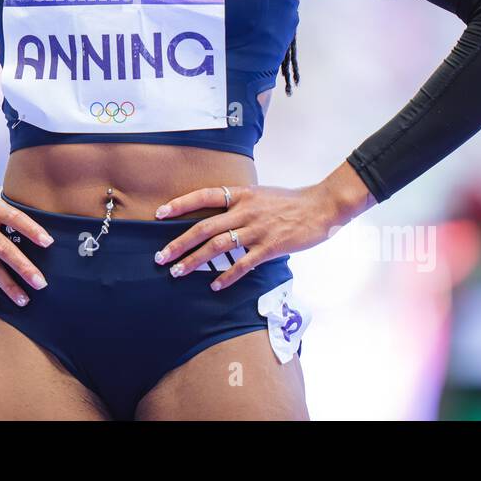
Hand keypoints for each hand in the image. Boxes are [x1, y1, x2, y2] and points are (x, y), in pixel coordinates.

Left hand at [153, 181, 355, 291]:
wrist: (321, 206)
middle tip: (161, 257)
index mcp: (241, 194)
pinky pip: (243, 264)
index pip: (203, 196)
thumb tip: (214, 215)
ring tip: (178, 273)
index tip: (159, 214)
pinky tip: (214, 286)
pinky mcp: (271, 247)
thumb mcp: (259, 194)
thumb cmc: (289, 201)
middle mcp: (245, 210)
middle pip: (204, 227)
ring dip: (195, 261)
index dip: (180, 204)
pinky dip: (227, 276)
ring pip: (218, 247)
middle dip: (179, 243)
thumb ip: (238, 204)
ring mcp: (257, 229)